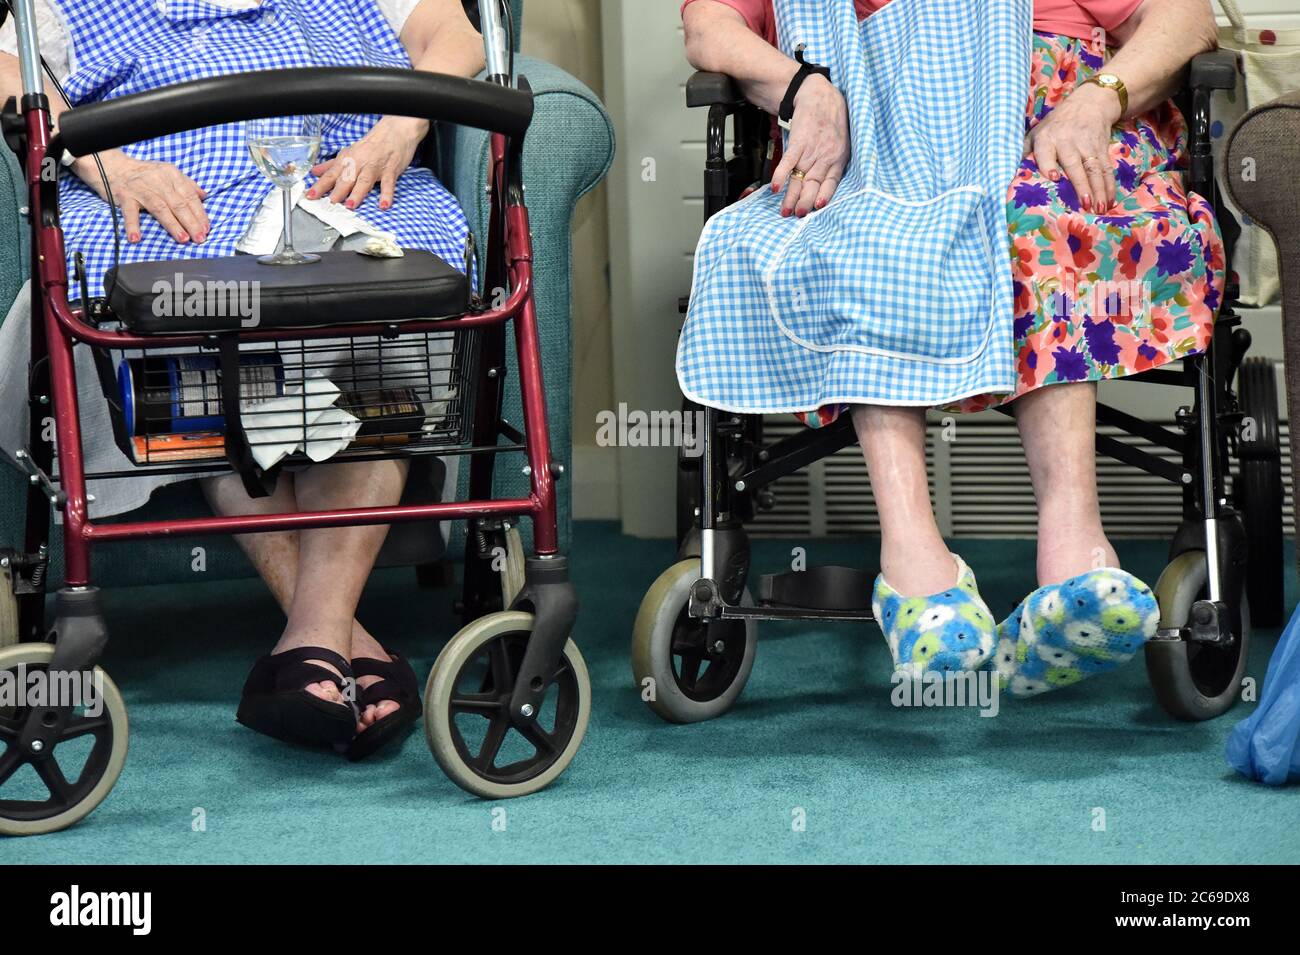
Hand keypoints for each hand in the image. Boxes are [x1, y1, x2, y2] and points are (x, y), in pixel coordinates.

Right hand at [73, 151, 208, 243]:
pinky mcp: (124, 196)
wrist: (113, 166)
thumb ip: (187, 184)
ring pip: (160, 208)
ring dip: (172, 225)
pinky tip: (136, 238)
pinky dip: (132, 225)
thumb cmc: (145, 173)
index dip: (199, 213)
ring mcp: (140, 189)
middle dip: (191, 222)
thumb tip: (204, 196)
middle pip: (178, 204)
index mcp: (171, 175)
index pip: (189, 196)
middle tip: (199, 238)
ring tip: (183, 239)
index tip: (206, 228)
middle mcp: (157, 180)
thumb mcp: (168, 173)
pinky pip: (129, 212)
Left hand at [307, 116, 427, 209]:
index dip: (320, 186)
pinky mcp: (390, 171)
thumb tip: (314, 172)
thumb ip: (331, 165)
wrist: (394, 132)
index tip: (310, 196)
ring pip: (364, 181)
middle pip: (347, 178)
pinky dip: (386, 195)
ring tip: (350, 206)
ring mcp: (375, 167)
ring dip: (357, 193)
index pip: (330, 175)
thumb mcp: (348, 153)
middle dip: (338, 190)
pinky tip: (383, 205)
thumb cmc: (371, 145)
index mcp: (347, 160)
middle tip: (331, 202)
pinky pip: (388, 184)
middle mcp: (359, 163)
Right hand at [770, 74, 850, 216]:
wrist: (818, 93)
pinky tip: (776, 187)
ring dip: (791, 196)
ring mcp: (812, 149)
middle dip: (805, 202)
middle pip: (814, 184)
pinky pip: (789, 162)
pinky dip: (781, 176)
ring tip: (784, 210)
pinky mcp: (799, 141)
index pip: (832, 182)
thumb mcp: (841, 140)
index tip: (817, 208)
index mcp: (839, 157)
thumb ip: (832, 161)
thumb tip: (822, 182)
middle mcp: (826, 156)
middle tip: (796, 215)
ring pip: (801, 178)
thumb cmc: (830, 117)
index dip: (825, 196)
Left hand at [1024, 81, 1123, 211]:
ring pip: (1094, 169)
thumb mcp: (1037, 132)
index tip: (1053, 177)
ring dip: (1099, 189)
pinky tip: (1110, 200)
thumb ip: (1024, 151)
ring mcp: (1087, 145)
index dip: (1049, 164)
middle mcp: (1068, 142)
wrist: (1090, 102)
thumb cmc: (1056, 124)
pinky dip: (1109, 185)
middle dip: (1080, 184)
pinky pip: (1106, 168)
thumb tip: (1006, 175)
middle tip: (1085, 203)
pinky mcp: (1102, 148)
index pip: (1046, 152)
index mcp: (1047, 138)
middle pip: (1074, 164)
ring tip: (1100, 208)